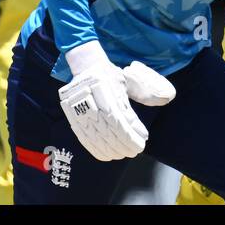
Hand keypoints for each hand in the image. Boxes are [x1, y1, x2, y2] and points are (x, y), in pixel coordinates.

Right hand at [59, 42, 173, 161]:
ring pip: (98, 138)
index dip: (131, 136)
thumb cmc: (110, 75)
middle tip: (136, 150)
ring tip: (124, 153)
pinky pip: (85, 139)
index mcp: (106, 92)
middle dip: (124, 145)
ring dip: (113, 149)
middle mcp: (92, 103)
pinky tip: (107, 155)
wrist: (85, 68)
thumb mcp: (128, 82)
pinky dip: (97, 150)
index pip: (120, 121)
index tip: (141, 143)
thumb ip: (142, 97)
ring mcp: (80, 111)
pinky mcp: (74, 118)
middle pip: (109, 132)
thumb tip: (151, 119)